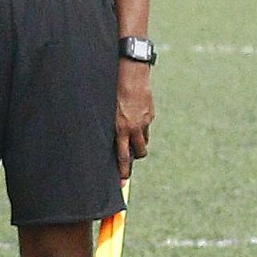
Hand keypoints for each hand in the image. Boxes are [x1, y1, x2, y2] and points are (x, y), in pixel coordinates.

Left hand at [115, 60, 152, 178]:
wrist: (130, 73)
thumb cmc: (111, 90)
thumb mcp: (106, 110)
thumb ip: (110, 126)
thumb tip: (111, 139)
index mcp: (119, 128)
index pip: (122, 156)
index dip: (123, 171)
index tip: (122, 182)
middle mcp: (133, 128)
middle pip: (139, 153)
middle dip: (136, 157)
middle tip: (130, 159)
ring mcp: (144, 121)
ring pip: (144, 141)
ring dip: (139, 143)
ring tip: (132, 138)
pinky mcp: (150, 114)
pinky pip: (146, 126)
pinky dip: (141, 127)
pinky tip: (134, 117)